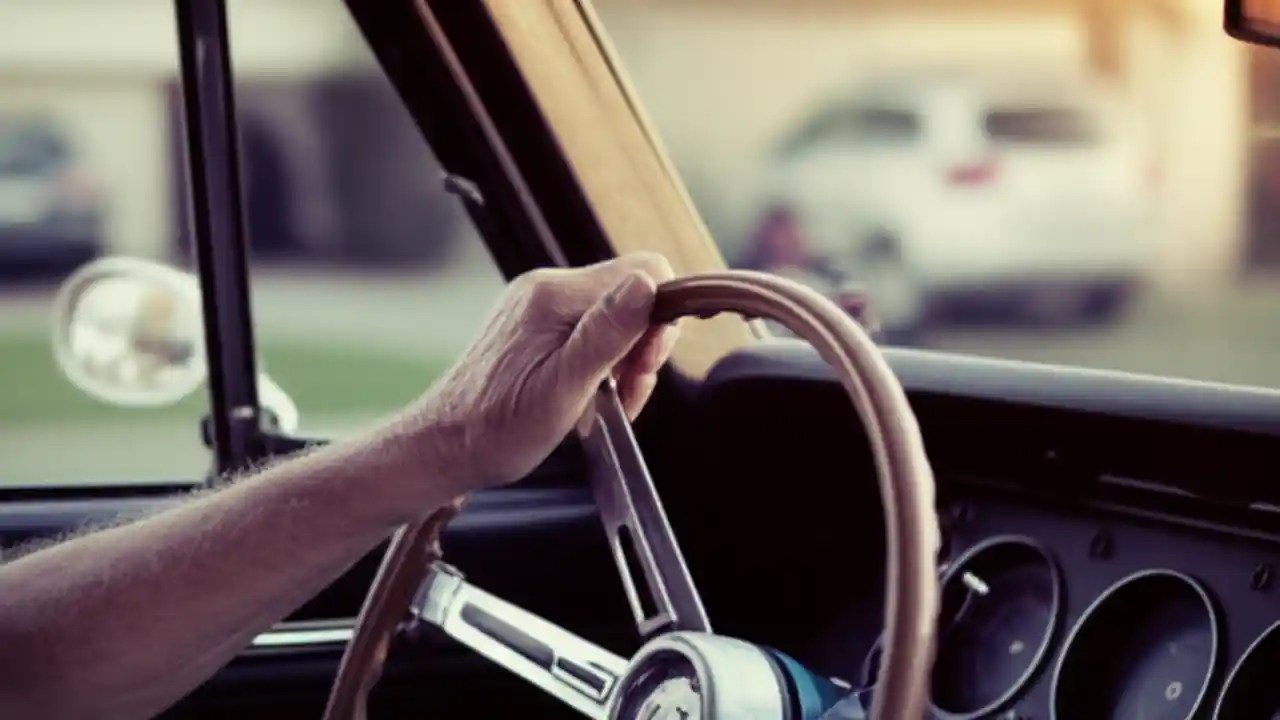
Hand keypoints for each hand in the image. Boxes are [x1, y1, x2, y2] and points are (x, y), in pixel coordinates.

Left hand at [405, 253, 676, 494]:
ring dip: (625, 361)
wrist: (444, 447)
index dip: (660, 318)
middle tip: (626, 391)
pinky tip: (590, 397)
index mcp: (555, 295)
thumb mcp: (564, 387)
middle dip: (643, 346)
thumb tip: (648, 284)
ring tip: (607, 402)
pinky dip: (603, 365)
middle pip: (632, 295)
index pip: (644, 271)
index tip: (645, 365)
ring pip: (616, 317)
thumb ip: (607, 333)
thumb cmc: (497, 428)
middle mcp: (547, 289)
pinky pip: (591, 332)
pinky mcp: (537, 327)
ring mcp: (540, 307)